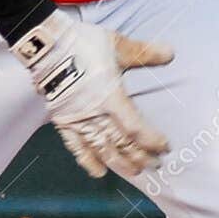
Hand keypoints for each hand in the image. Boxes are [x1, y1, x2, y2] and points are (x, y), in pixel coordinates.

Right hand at [14, 10, 172, 179]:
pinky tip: (99, 172)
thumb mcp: (118, 45)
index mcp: (110, 96)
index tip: (164, 148)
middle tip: (155, 165)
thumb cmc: (83, 44)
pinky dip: (88, 161)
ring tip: (134, 172)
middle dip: (139, 156)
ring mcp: (78, 119)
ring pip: (101, 148)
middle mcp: (95, 113)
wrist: (46, 46)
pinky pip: (76, 147)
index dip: (151, 141)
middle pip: (120, 143)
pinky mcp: (63, 121)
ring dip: (119, 163)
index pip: (135, 128)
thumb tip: (171, 53)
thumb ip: (145, 52)